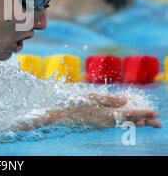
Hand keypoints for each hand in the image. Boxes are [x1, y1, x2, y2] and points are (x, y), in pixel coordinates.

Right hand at [40, 93, 161, 128]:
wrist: (63, 116)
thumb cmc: (75, 104)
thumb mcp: (92, 97)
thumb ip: (109, 99)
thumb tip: (125, 100)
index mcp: (106, 114)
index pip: (129, 114)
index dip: (142, 113)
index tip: (154, 112)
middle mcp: (107, 122)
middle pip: (130, 122)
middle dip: (145, 121)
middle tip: (158, 123)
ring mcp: (104, 125)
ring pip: (126, 124)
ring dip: (138, 123)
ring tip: (149, 123)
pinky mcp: (101, 125)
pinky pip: (118, 123)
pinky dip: (128, 122)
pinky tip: (132, 121)